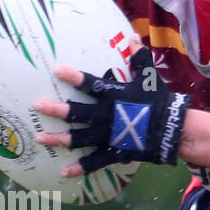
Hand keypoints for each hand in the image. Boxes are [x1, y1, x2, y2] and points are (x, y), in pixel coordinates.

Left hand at [33, 48, 188, 175]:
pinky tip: (64, 172)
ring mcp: (107, 136)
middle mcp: (105, 116)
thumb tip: (133, 38)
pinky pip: (94, 161)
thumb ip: (140, 58)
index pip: (88, 84)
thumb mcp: (150, 79)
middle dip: (55, 109)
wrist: (172, 130)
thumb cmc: (160, 102)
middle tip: (37, 105)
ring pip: (78, 138)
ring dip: (58, 139)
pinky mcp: (114, 152)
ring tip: (40, 137)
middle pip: (76, 112)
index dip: (72, 76)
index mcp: (112, 96)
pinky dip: (80, 167)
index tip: (56, 70)